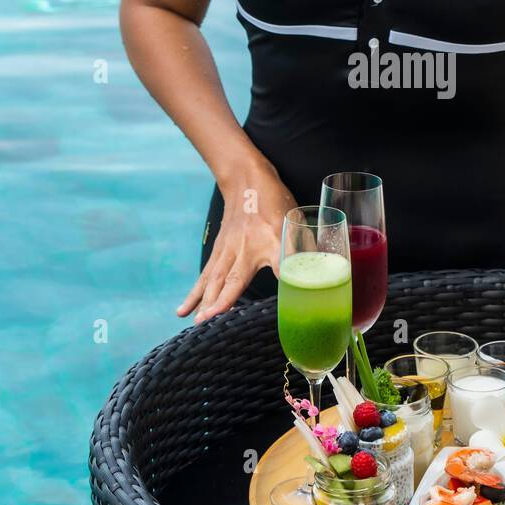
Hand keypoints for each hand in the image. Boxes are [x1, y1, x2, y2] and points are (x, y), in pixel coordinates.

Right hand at [177, 168, 296, 323]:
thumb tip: (321, 275)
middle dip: (223, 301)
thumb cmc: (275, 203)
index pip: (283, 266)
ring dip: (205, 302)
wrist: (246, 181)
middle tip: (210, 321)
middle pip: (234, 278)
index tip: (291, 303)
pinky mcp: (218, 251)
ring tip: (195, 322)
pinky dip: (195, 293)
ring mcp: (229, 249)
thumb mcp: (296, 222)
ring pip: (215, 279)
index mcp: (274, 241)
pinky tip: (183, 310)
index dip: (287, 282)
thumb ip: (306, 249)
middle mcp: (248, 248)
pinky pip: (206, 275)